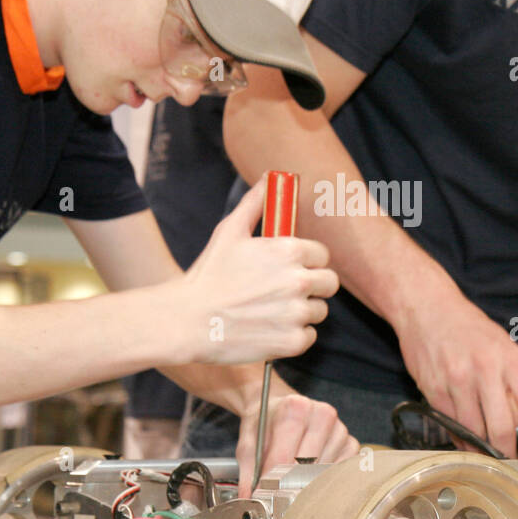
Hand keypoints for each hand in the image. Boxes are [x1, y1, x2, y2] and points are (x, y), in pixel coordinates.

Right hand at [177, 180, 338, 364]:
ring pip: (318, 311)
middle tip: (285, 292)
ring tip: (269, 312)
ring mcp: (297, 313)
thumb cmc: (208, 274)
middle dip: (313, 286)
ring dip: (300, 312)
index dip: (308, 262)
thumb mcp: (229, 231)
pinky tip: (268, 329)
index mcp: (290, 250)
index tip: (291, 269)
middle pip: (330, 283)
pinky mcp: (293, 342)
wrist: (188, 321)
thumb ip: (256, 203)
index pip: (322, 255)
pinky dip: (293, 337)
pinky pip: (309, 336)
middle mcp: (299, 280)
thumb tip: (272, 177)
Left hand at [235, 393, 359, 496]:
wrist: (278, 406)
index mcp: (295, 408)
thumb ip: (248, 471)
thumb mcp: (248, 443)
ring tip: (291, 478)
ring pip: (323, 472)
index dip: (271, 480)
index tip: (262, 493)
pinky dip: (323, 479)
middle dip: (288, 484)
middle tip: (276, 493)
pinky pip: (339, 473)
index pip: (285, 456)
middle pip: (306, 466)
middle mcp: (322, 414)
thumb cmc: (265, 423)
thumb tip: (250, 500)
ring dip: (306, 482)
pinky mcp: (351, 443)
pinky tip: (310, 473)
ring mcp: (340, 429)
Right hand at [393, 287, 517, 458]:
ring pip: (475, 433)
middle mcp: (486, 370)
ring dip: (482, 449)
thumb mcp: (504, 348)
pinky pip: (451, 426)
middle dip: (509, 453)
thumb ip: (517, 383)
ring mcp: (457, 381)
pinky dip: (460, 438)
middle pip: (504, 430)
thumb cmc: (469, 330)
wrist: (428, 308)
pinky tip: (465, 436)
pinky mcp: (433, 389)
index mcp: (511, 360)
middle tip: (509, 457)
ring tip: (486, 448)